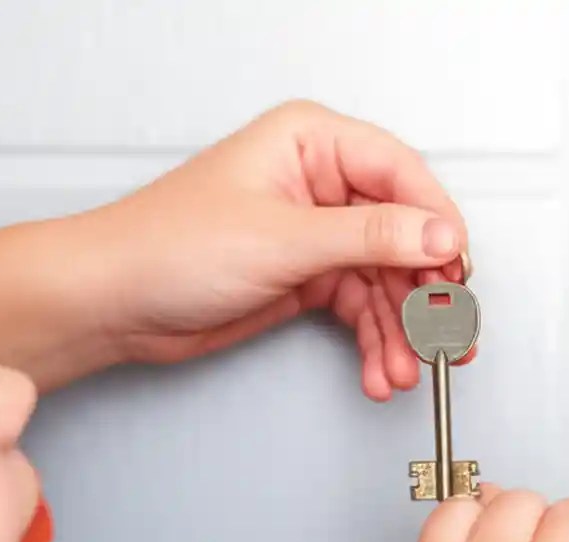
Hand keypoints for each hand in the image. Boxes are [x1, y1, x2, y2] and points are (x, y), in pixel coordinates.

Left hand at [94, 100, 472, 400]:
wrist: (112, 304)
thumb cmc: (166, 246)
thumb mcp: (282, 239)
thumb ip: (370, 238)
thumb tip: (438, 234)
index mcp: (312, 144)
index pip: (401, 174)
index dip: (436, 223)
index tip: (457, 269)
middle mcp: (321, 184)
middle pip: (403, 235)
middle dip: (424, 293)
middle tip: (445, 336)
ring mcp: (316, 234)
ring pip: (386, 282)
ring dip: (401, 331)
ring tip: (406, 369)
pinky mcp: (307, 278)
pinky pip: (361, 310)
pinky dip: (374, 343)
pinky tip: (379, 370)